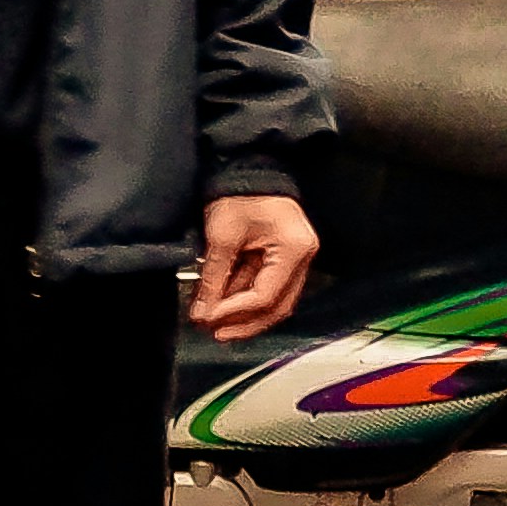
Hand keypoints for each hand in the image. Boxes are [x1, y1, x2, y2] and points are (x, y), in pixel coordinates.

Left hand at [189, 195, 320, 342]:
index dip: (235, 312)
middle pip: (278, 306)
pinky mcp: (284, 259)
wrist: (248, 171)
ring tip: (215, 323)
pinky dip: (246, 299)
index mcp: (295, 250)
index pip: (266, 295)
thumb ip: (213, 278)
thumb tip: (202, 313)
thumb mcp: (221, 236)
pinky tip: (224, 305)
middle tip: (215, 333)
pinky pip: (268, 287)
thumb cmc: (239, 196)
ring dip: (245, 315)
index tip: (207, 319)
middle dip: (246, 324)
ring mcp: (297, 260)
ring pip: (275, 302)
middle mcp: (304, 259)